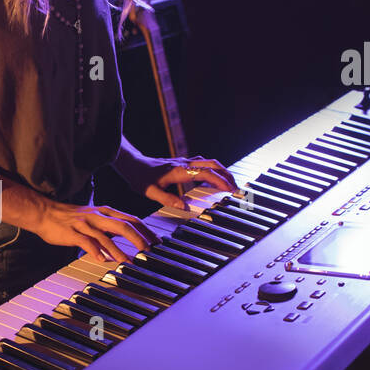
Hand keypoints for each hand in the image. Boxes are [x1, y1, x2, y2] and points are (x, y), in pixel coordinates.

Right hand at [35, 200, 160, 262]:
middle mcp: (97, 216)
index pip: (131, 219)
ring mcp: (85, 224)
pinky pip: (86, 242)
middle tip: (148, 251)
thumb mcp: (93, 219)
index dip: (146, 231)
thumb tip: (123, 243)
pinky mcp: (72, 232)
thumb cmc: (68, 218)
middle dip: (138, 239)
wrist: (43, 212)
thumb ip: (108, 229)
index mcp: (105, 212)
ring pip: (106, 236)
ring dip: (118, 250)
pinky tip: (101, 260)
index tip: (156, 242)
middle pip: (123, 226)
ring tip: (127, 261)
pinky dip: (95, 251)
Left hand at [121, 154, 237, 207]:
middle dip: (227, 175)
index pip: (205, 173)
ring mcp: (184, 162)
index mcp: (179, 171)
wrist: (132, 163)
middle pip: (213, 164)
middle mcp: (184, 164)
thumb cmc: (140, 177)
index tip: (231, 190)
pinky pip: (203, 164)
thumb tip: (184, 207)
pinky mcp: (183, 163)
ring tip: (230, 184)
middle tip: (237, 188)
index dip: (220, 180)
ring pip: (209, 162)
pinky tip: (214, 179)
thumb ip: (167, 199)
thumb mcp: (150, 192)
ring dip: (222, 171)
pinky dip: (213, 170)